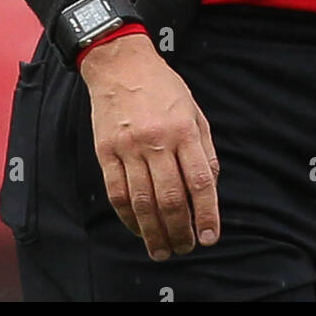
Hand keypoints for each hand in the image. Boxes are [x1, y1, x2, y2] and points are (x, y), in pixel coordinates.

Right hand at [79, 32, 219, 259]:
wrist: (121, 64)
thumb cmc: (163, 87)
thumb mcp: (194, 110)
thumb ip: (204, 149)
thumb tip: (209, 187)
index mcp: (183, 130)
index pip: (199, 181)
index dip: (207, 213)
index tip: (209, 236)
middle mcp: (157, 140)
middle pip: (170, 198)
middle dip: (180, 230)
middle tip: (186, 247)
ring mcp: (128, 147)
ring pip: (142, 201)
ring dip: (154, 232)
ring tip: (163, 250)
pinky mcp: (106, 151)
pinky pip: (117, 193)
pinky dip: (128, 217)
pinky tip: (138, 229)